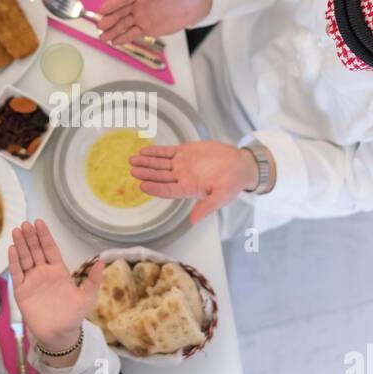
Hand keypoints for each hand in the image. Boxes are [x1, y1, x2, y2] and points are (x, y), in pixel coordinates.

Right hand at [7, 220, 103, 361]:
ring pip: (24, 258)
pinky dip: (14, 261)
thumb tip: (102, 262)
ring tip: (17, 231)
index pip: (50, 249)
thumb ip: (93, 280)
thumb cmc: (74, 315)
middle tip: (25, 223)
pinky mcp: (21, 291)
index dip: (44, 236)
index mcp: (59, 271)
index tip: (39, 222)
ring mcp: (31, 281)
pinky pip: (16, 273)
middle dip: (31, 237)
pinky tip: (12, 249)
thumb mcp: (87, 297)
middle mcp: (44, 272)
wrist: (59, 334)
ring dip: (20, 245)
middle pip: (36, 250)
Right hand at [97, 0, 211, 44]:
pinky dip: (124, 38)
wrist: (197, 2)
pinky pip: (133, 33)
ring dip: (113, 31)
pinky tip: (115, 42)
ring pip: (124, 25)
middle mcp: (138, 4)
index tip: (102, 9)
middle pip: (120, 12)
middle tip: (101, 26)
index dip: (113, 3)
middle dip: (109, 19)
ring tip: (103, 38)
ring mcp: (142, 16)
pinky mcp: (148, 28)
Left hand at [129, 141, 258, 225]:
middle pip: (159, 176)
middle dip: (146, 173)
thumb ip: (206, 207)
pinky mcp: (185, 152)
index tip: (143, 186)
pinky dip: (155, 151)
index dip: (155, 188)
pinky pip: (166, 152)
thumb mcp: (221, 197)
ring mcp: (182, 164)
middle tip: (132, 170)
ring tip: (132, 160)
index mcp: (188, 189)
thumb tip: (193, 221)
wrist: (240, 165)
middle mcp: (182, 177)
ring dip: (147, 162)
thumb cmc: (233, 183)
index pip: (167, 190)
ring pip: (160, 163)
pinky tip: (144, 151)